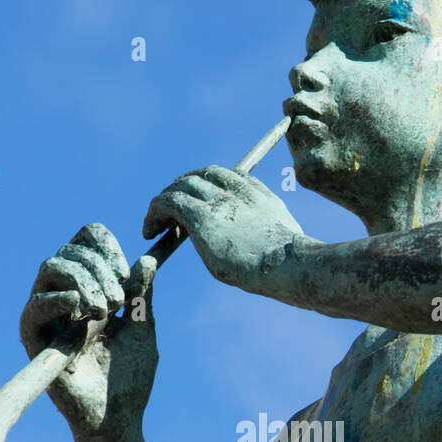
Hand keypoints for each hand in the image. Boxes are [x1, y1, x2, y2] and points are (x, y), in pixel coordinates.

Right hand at [20, 223, 157, 437]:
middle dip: (100, 267)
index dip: (104, 246)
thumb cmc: (129, 379)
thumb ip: (141, 294)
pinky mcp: (35, 338)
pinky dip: (58, 299)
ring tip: (105, 310)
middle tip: (120, 300)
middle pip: (70, 250)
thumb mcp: (141, 328)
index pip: (85, 243)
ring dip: (83, 278)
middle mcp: (67, 297)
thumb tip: (146, 259)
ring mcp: (50, 316)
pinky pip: (35, 306)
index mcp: (92, 290)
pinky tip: (80, 308)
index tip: (125, 268)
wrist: (116, 417)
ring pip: (51, 266)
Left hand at [142, 166, 302, 290]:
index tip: (199, 201)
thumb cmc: (292, 263)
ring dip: (165, 201)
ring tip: (155, 223)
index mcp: (258, 194)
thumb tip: (262, 245)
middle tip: (170, 211)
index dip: (207, 185)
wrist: (289, 264)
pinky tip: (149, 230)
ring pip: (181, 186)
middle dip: (183, 189)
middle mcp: (236, 190)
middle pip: (201, 176)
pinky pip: (169, 202)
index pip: (227, 176)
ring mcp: (218, 201)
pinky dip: (154, 212)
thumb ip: (266, 230)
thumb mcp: (284, 238)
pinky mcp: (201, 216)